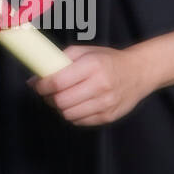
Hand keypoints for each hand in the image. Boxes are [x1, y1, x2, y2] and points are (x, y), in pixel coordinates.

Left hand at [28, 45, 153, 125]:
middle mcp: (100, 86)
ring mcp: (106, 104)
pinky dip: (72, 114)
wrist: (138, 72)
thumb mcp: (85, 51)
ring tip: (60, 98)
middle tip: (47, 92)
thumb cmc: (108, 60)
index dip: (42, 86)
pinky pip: (80, 121)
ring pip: (69, 114)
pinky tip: (74, 104)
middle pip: (61, 101)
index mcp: (92, 66)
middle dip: (48, 98)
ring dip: (59, 108)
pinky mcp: (108, 116)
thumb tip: (36, 77)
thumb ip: (60, 60)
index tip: (37, 85)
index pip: (58, 82)